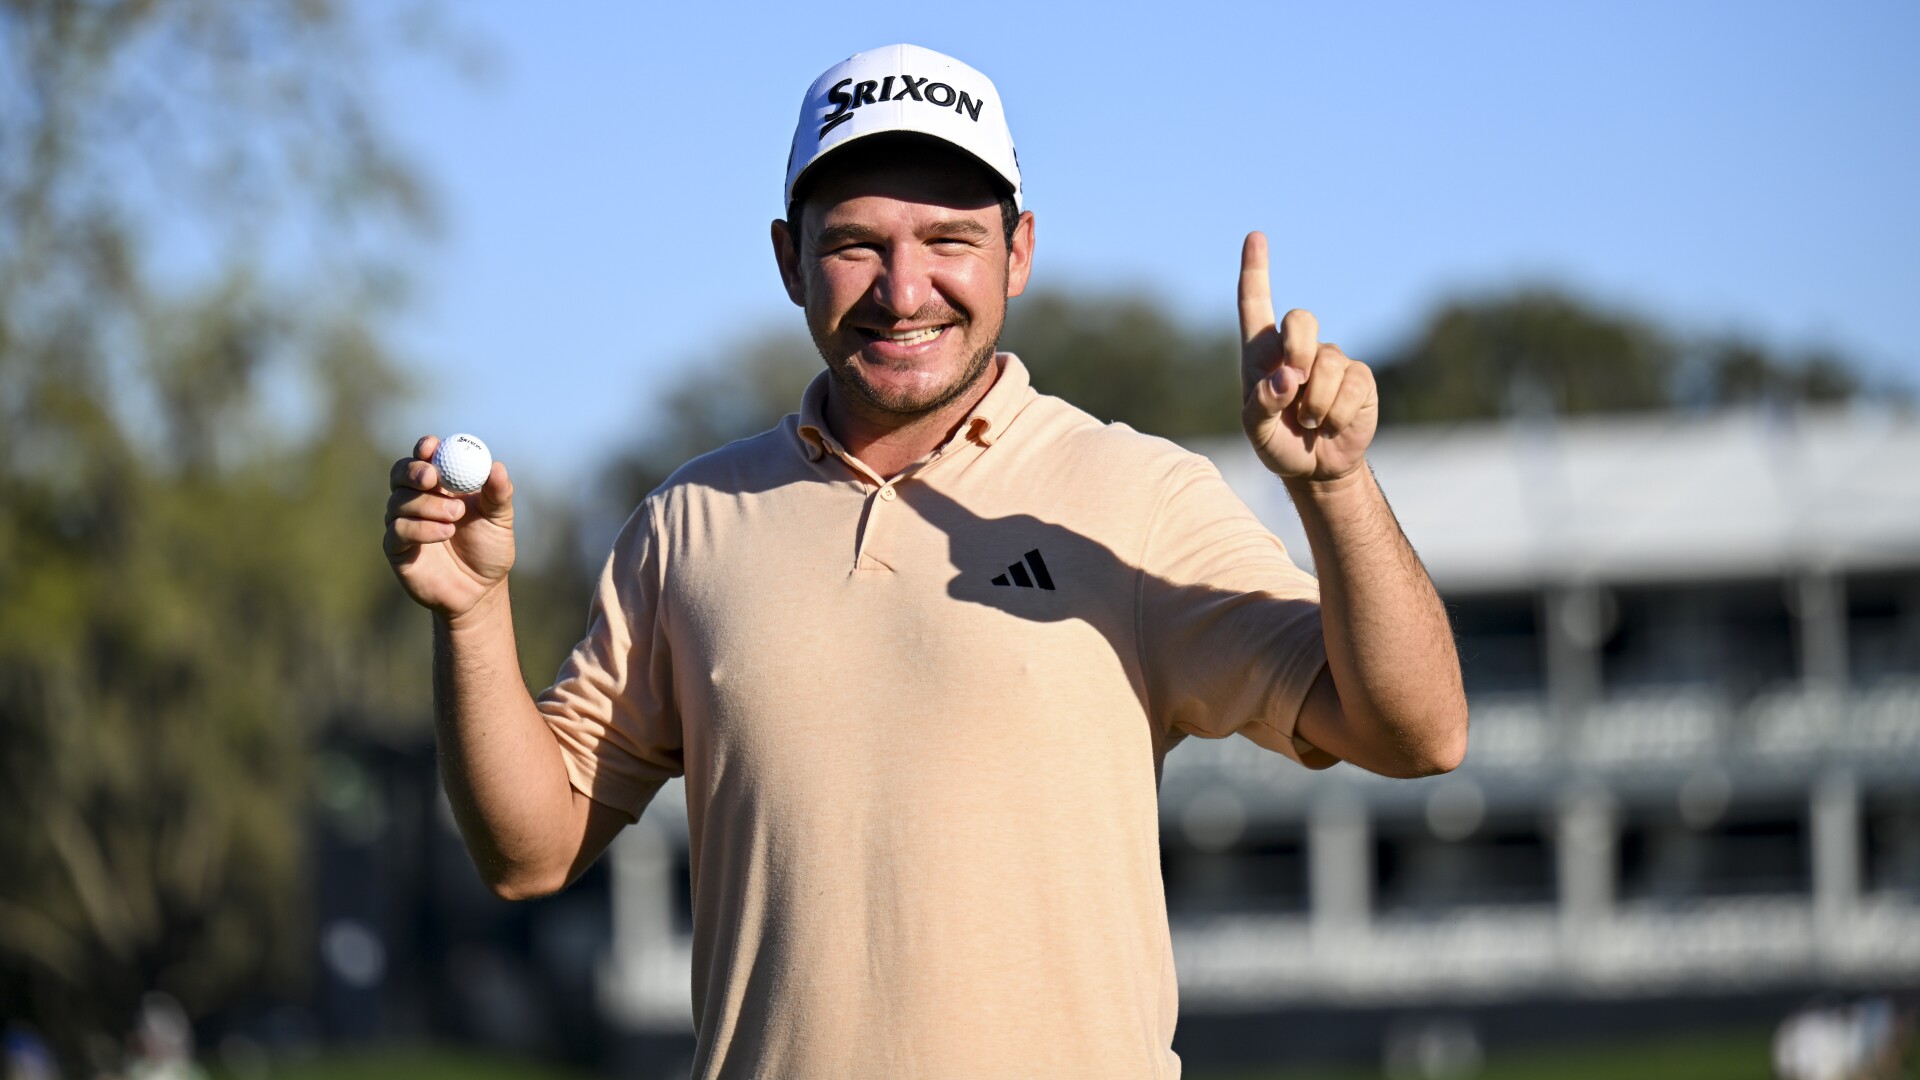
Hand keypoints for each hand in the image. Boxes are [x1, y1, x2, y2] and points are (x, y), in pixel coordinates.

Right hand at [383, 434, 515, 618]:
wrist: (481, 590)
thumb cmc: (489, 549)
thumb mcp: (500, 519)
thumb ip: (498, 494)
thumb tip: (497, 467)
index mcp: (441, 485)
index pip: (424, 457)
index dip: (424, 448)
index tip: (432, 447)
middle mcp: (417, 499)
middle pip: (400, 474)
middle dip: (412, 471)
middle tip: (432, 478)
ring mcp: (403, 523)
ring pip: (398, 502)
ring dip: (427, 505)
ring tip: (456, 517)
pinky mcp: (396, 548)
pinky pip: (398, 530)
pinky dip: (421, 528)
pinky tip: (445, 533)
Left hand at [1238, 231, 1378, 482]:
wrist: (1316, 466)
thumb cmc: (1278, 442)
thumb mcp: (1257, 431)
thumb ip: (1260, 405)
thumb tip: (1285, 379)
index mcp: (1263, 353)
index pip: (1256, 304)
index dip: (1255, 270)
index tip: (1255, 236)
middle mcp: (1298, 349)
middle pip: (1301, 319)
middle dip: (1297, 348)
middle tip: (1293, 384)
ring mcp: (1332, 360)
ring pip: (1327, 363)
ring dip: (1315, 402)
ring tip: (1310, 422)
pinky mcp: (1360, 378)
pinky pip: (1351, 386)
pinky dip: (1336, 413)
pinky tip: (1331, 425)